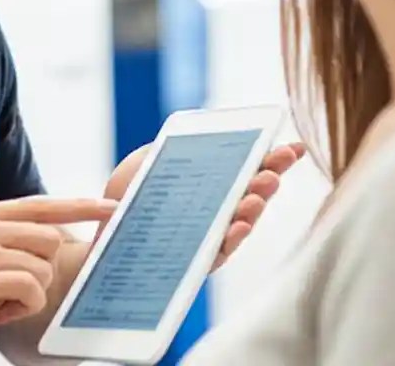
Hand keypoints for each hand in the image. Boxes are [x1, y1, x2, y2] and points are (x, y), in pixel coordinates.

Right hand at [0, 196, 116, 358]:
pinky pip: (30, 290)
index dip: (80, 205)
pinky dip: (20, 309)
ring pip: (43, 264)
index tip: (110, 207)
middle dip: (44, 269)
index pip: (39, 204)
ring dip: (29, 293)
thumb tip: (26, 260)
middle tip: (14, 293)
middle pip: (50, 236)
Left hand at [100, 141, 307, 268]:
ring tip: (259, 195)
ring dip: (253, 209)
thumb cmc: (129, 191)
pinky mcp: (195, 261)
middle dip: (268, 181)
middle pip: (253, 196)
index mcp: (216, 183)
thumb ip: (177, 148)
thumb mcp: (151, 160)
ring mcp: (211, 237)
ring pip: (240, 225)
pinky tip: (238, 225)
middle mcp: (220, 211)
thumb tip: (210, 133)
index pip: (252, 169)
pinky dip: (230, 238)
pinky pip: (217, 252)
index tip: (294, 147)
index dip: (275, 160)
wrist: (100, 225)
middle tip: (275, 169)